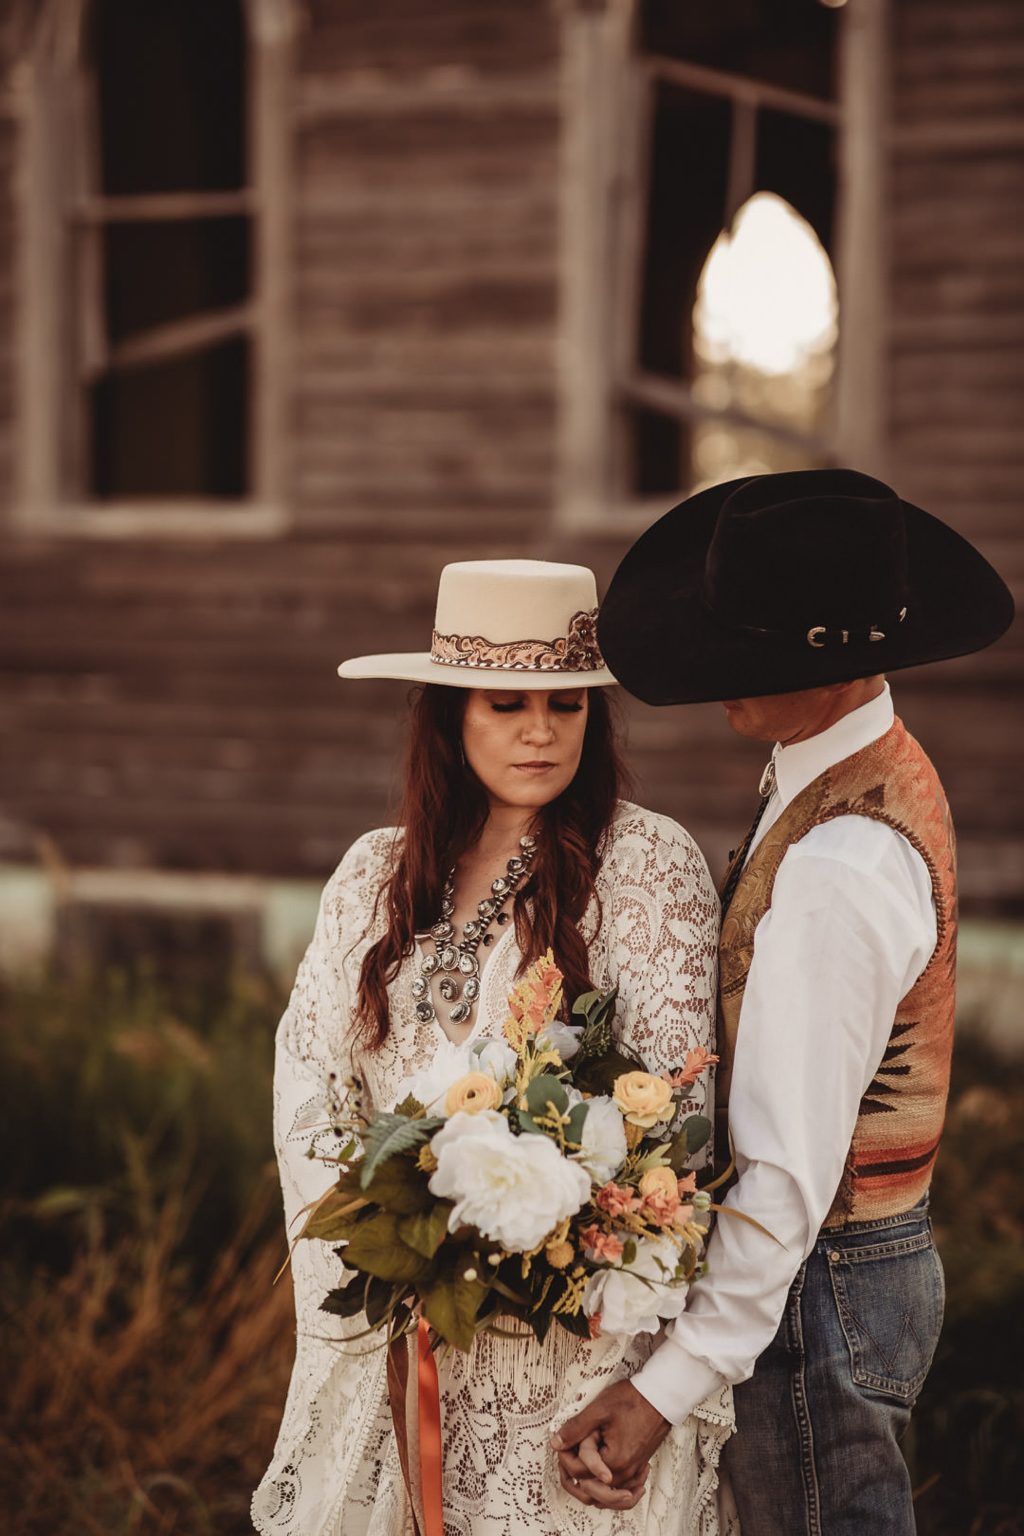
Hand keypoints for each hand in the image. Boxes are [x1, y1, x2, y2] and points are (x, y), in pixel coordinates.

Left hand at [551, 1379, 669, 1504]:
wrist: (661, 1398)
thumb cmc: (633, 1400)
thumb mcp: (599, 1409)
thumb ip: (576, 1428)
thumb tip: (556, 1443)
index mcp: (614, 1462)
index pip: (578, 1473)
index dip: (565, 1456)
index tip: (563, 1440)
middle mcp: (624, 1474)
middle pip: (590, 1492)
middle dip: (573, 1474)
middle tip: (568, 1451)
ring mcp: (632, 1474)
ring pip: (605, 1497)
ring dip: (587, 1484)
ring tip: (578, 1461)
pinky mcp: (637, 1470)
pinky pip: (619, 1492)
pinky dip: (606, 1489)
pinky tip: (597, 1473)